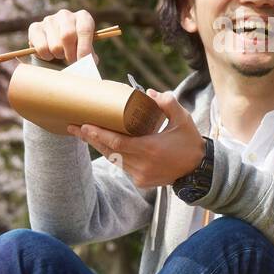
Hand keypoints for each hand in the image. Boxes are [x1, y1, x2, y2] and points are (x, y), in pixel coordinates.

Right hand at [28, 9, 99, 65]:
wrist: (55, 50)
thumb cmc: (75, 49)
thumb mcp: (85, 51)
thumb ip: (89, 56)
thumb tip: (90, 63)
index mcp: (83, 17)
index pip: (84, 29)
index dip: (84, 48)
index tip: (83, 62)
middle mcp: (66, 14)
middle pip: (68, 36)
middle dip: (71, 54)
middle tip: (71, 61)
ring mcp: (49, 19)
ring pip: (55, 45)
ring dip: (58, 56)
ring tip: (60, 54)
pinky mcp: (35, 27)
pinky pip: (42, 48)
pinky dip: (46, 56)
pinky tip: (49, 53)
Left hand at [68, 89, 206, 189]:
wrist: (198, 170)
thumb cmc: (190, 142)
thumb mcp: (183, 119)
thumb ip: (167, 104)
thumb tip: (148, 92)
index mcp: (150, 149)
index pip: (117, 143)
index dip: (99, 135)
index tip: (84, 125)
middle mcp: (142, 165)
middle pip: (109, 151)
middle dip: (91, 138)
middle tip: (74, 126)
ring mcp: (140, 175)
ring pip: (114, 159)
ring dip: (100, 146)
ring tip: (85, 133)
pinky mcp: (140, 181)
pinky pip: (122, 166)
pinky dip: (113, 154)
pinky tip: (104, 144)